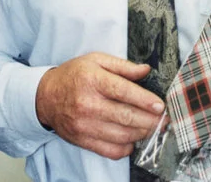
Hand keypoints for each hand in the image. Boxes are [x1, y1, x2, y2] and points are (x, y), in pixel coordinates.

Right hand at [35, 52, 164, 159]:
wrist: (45, 97)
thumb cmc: (73, 76)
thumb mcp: (96, 60)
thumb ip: (123, 66)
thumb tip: (145, 70)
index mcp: (93, 80)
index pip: (124, 92)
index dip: (145, 100)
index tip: (161, 106)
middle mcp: (88, 104)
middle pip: (126, 117)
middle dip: (151, 120)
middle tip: (165, 120)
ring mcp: (85, 125)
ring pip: (122, 135)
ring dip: (142, 133)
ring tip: (153, 128)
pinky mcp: (83, 140)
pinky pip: (110, 150)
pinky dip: (126, 148)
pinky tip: (133, 139)